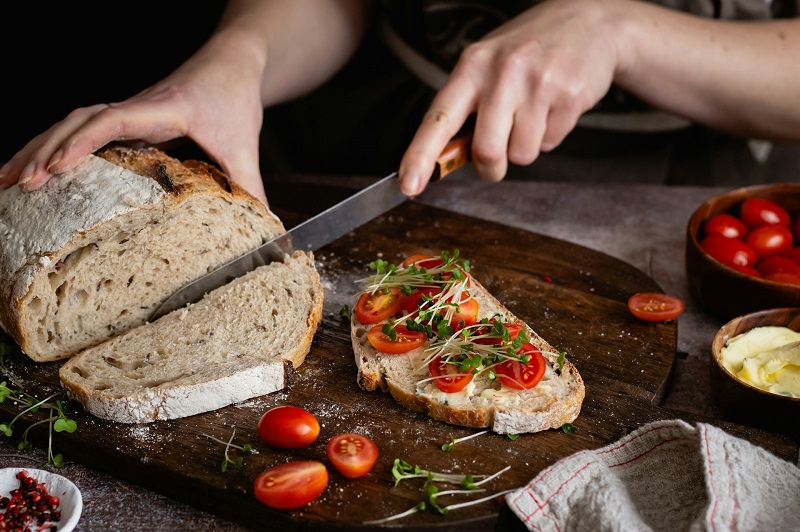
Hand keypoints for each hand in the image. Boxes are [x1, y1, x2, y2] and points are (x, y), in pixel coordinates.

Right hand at [0, 37, 268, 204]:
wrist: (232, 63)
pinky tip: (41, 166)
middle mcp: (136, 106)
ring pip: (72, 121)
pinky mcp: (127, 118)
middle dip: (43, 149)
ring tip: (10, 177)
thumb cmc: (235, 97)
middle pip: (76, 120)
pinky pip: (82, 127)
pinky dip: (57, 144)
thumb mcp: (245, 147)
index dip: (81, 142)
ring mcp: (128, 111)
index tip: (55, 167)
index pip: (111, 120)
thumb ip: (250, 187)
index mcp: (161, 109)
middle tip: (17, 182)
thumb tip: (262, 230)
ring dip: (40, 145)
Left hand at [398, 0, 625, 195]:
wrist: (590, 21)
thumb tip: (446, 159)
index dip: (420, 156)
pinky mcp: (570, 95)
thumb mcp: (487, 65)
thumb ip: (466, 108)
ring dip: (525, 147)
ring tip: (534, 112)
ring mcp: (538, 83)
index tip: (408, 186)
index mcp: (472, 66)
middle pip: (486, 151)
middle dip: (491, 168)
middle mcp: (502, 72)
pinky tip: (554, 105)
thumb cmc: (528, 51)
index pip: (437, 118)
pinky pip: (551, 143)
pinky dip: (550, 134)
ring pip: (521, 155)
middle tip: (497, 158)